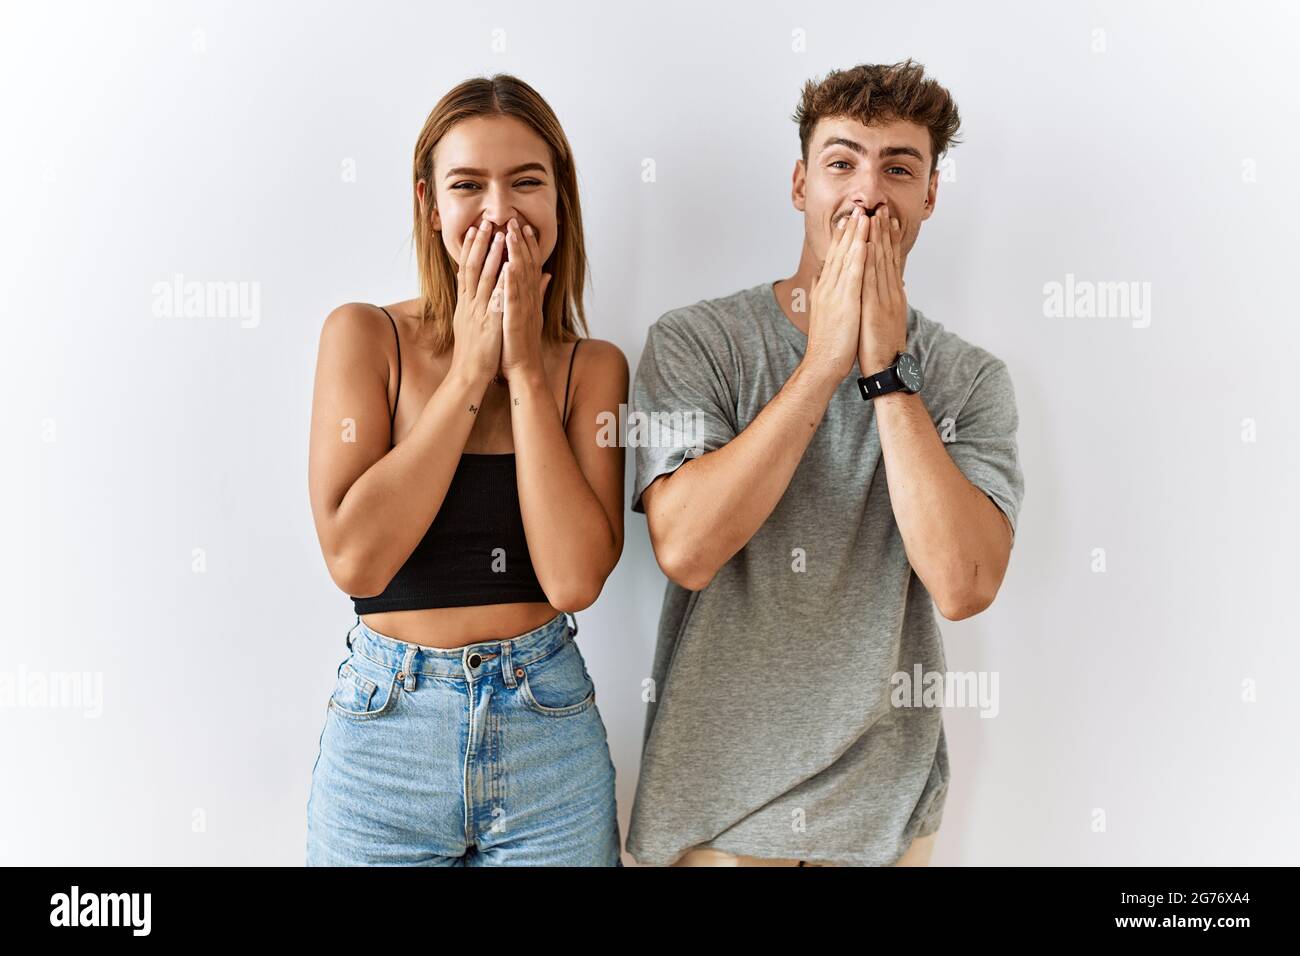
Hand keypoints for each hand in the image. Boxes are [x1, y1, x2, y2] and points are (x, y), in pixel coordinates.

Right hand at [449, 216, 506, 383]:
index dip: (470, 248)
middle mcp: (469, 304)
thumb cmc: (474, 351)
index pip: (466, 269)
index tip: (475, 229)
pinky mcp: (489, 324)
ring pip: (484, 279)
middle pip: (472, 268)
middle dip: (479, 244)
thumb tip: (477, 289)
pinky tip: (508, 269)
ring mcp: (478, 313)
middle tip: (485, 222)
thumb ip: (477, 303)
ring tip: (498, 236)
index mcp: (466, 302)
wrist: (467, 375)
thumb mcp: (473, 323)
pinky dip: (501, 283)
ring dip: (491, 257)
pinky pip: (495, 301)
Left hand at [500, 217, 552, 380]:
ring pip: (521, 276)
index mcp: (530, 298)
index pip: (530, 266)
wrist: (524, 369)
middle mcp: (530, 300)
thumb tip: (545, 275)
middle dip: (521, 242)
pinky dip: (511, 281)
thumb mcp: (531, 314)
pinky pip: (514, 298)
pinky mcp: (516, 320)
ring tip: (511, 234)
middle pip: (527, 265)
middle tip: (516, 220)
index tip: (522, 227)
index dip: (527, 246)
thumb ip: (538, 293)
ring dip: (517, 254)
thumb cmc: (522, 344)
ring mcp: (524, 309)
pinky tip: (508, 265)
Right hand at [805, 205, 868, 380]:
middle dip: (849, 230)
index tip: (847, 221)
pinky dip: (859, 256)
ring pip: (847, 258)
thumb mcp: (821, 312)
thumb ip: (820, 292)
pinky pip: (853, 274)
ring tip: (863, 217)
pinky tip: (865, 242)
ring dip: (856, 236)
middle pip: (839, 253)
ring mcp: (835, 293)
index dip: (841, 238)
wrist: (823, 363)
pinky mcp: (845, 302)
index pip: (833, 258)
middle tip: (857, 210)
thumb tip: (819, 278)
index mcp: (824, 289)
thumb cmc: (827, 343)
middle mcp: (827, 287)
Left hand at [858, 206, 908, 373]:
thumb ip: (876, 300)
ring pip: (881, 263)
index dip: (888, 239)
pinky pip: (871, 280)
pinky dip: (869, 261)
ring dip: (879, 239)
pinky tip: (867, 246)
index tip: (885, 219)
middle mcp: (890, 293)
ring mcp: (884, 299)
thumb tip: (873, 288)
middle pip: (888, 257)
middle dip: (885, 232)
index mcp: (891, 294)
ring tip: (876, 217)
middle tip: (882, 208)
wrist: (883, 368)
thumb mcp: (879, 317)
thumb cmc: (877, 345)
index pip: (889, 261)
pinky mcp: (874, 308)